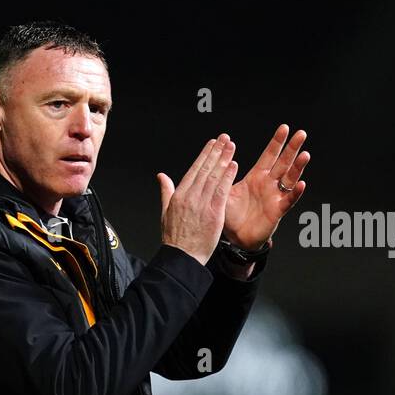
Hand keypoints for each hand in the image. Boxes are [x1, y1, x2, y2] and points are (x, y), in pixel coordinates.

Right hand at [157, 134, 237, 265]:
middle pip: (205, 169)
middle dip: (216, 152)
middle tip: (225, 138)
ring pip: (214, 176)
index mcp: (179, 195)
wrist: (182, 256)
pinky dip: (228, 177)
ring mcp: (202, 204)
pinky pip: (222, 191)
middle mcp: (190, 197)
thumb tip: (161, 176)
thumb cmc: (174, 238)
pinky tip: (233, 165)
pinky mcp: (213, 213)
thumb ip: (166, 191)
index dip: (204, 155)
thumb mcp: (165, 212)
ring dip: (224, 159)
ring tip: (231, 146)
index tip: (212, 143)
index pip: (194, 169)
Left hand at [224, 124, 309, 247]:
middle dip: (292, 148)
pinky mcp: (277, 210)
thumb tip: (221, 158)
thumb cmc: (231, 214)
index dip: (277, 142)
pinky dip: (295, 193)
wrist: (234, 236)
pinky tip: (301, 184)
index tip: (284, 128)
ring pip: (290, 178)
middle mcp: (269, 184)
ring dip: (298, 167)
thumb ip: (224, 176)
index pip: (269, 155)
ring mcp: (275, 196)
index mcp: (257, 176)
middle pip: (284, 162)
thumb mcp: (225, 191)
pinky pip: (288, 200)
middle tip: (301, 134)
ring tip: (305, 155)